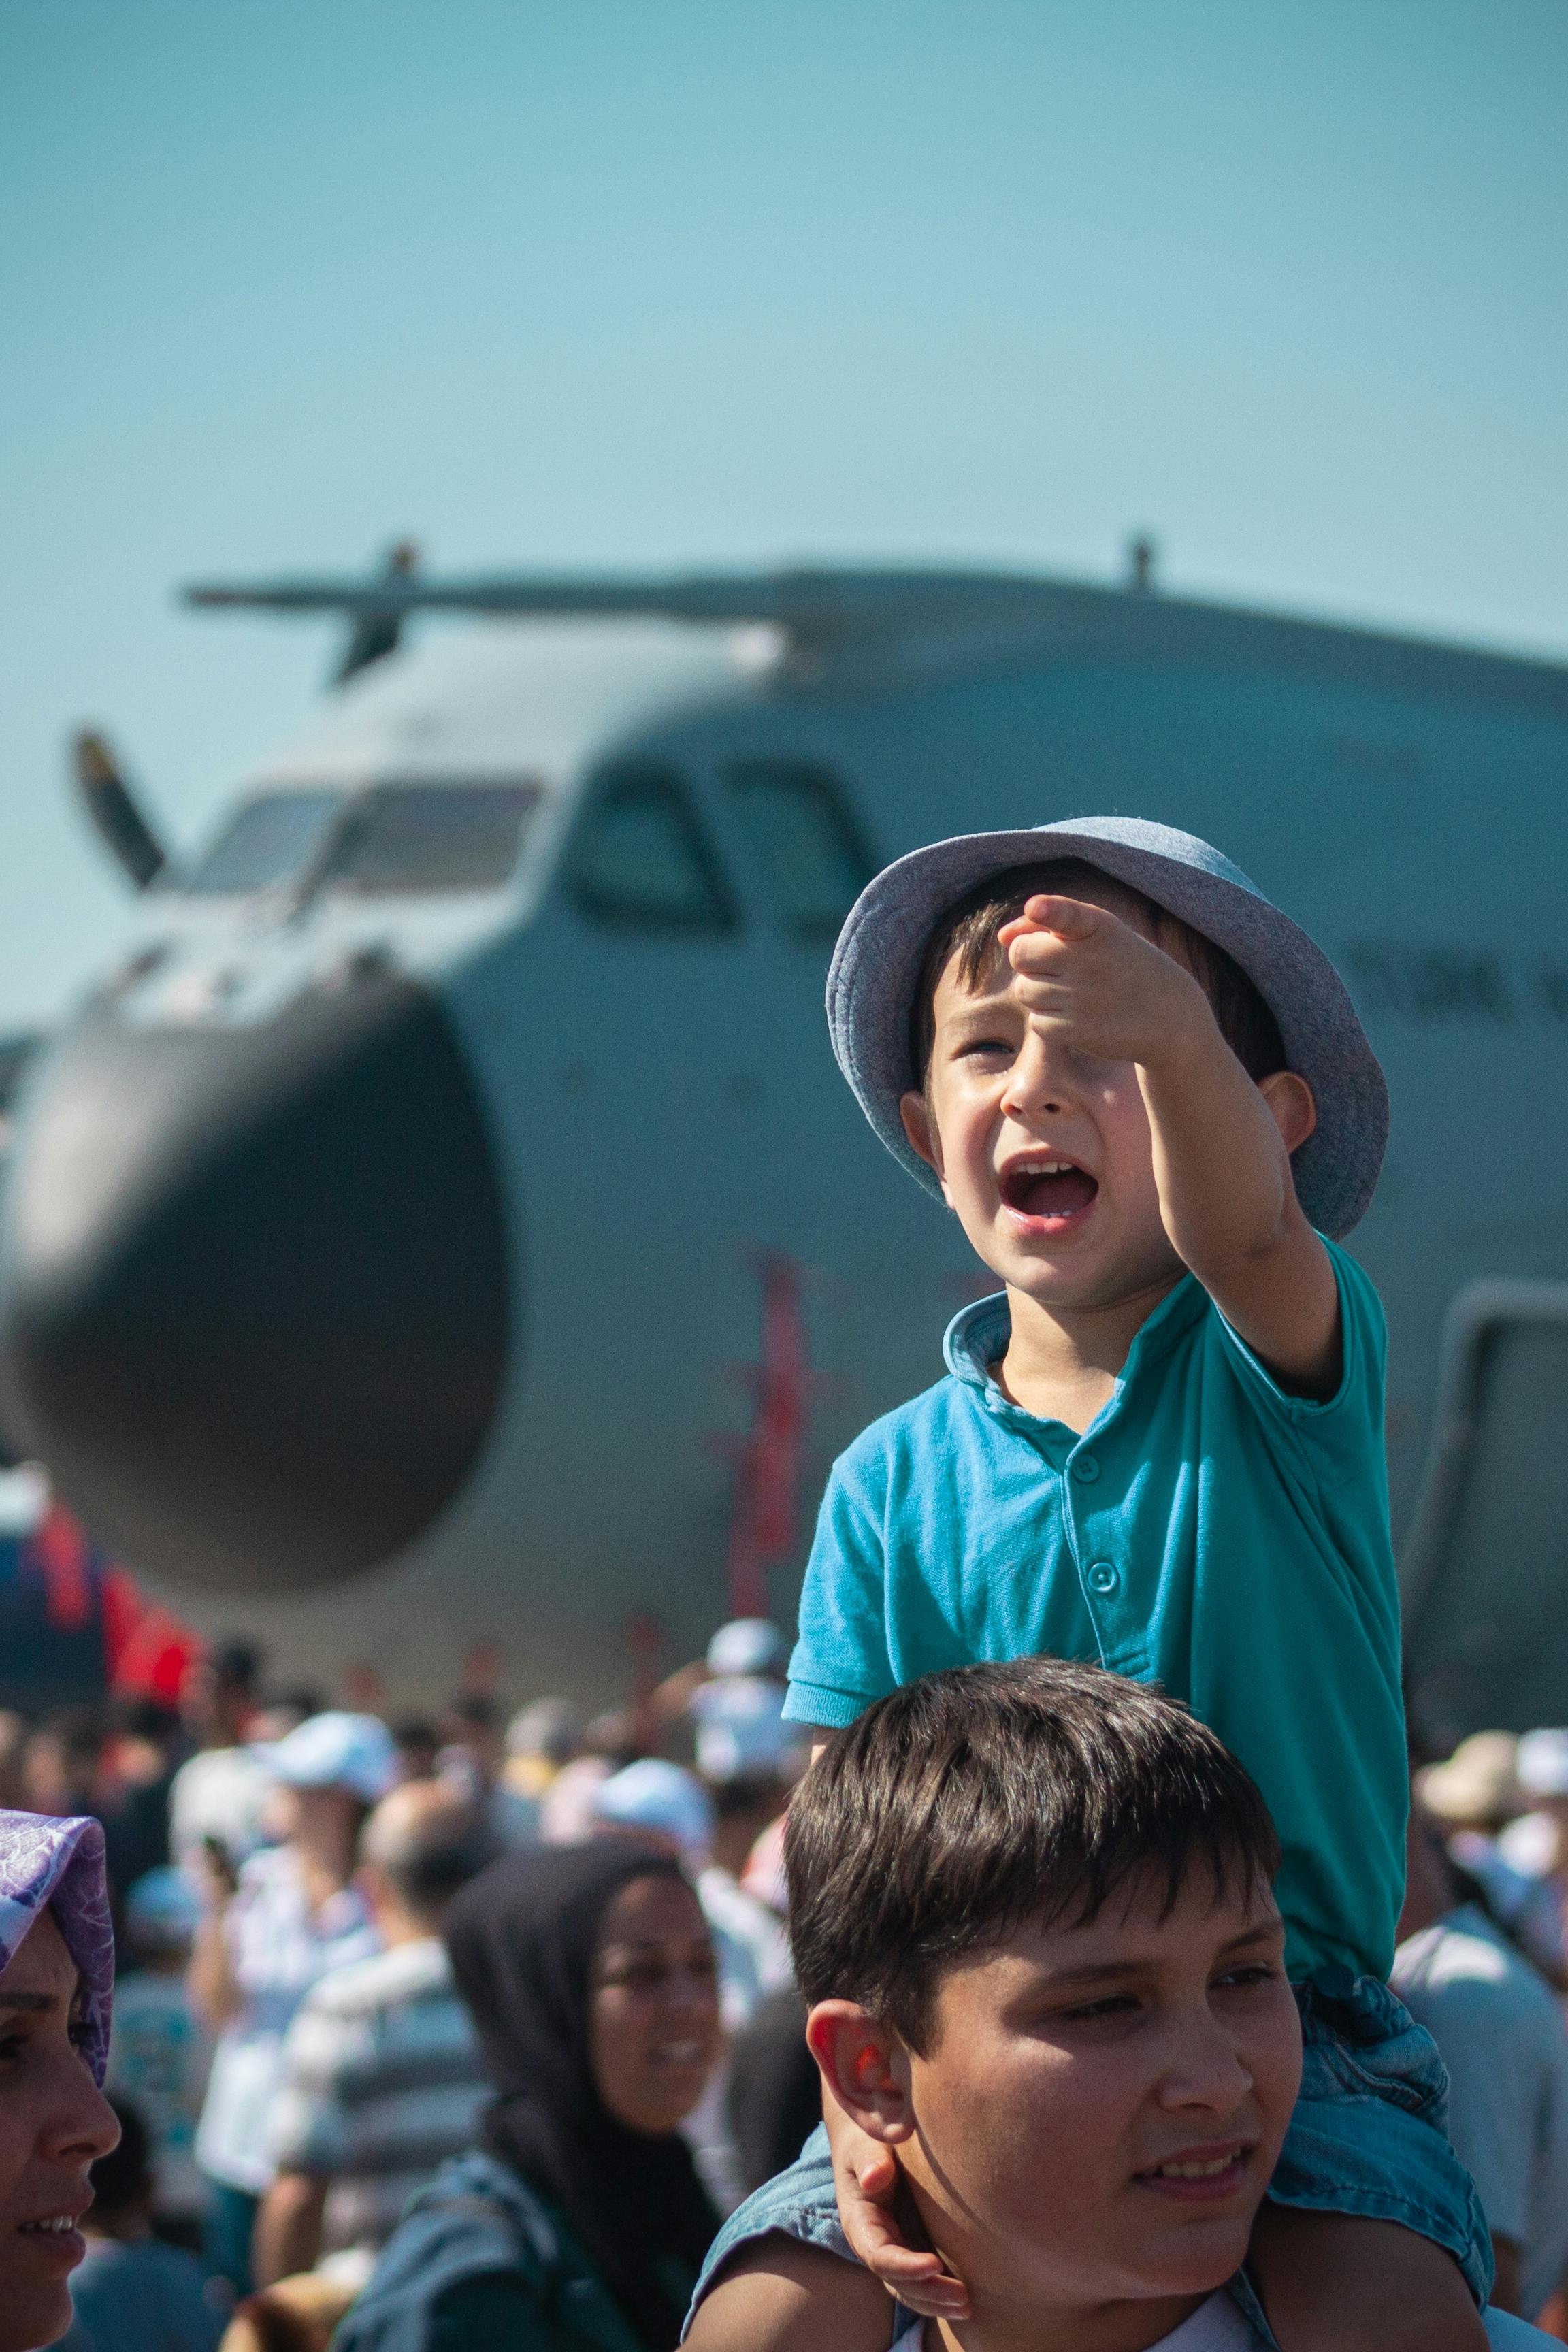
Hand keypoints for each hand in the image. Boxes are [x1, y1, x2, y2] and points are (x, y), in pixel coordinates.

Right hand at [828, 2111, 970, 2321]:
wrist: (872, 2137)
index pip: (880, 2256)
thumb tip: (875, 2177)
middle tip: (964, 2299)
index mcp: (860, 2224)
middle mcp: (874, 2245)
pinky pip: (922, 2281)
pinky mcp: (911, 2247)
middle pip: (898, 2282)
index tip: (935, 2266)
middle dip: (929, 2293)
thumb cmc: (869, 2138)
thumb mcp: (864, 2144)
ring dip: (937, 2302)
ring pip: (911, 2290)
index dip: (906, 2267)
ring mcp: (893, 2250)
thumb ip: (869, 2159)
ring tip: (968, 2306)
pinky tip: (966, 2299)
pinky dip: (940, 2294)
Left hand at [998, 895, 1212, 1070]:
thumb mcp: (1097, 936)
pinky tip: (1078, 1016)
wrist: (1169, 1017)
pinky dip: (1049, 1021)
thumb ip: (1044, 926)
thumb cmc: (1122, 967)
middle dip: (1029, 961)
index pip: (1067, 914)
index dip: (1049, 910)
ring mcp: (1083, 996)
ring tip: (1074, 992)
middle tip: (1058, 967)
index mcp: (1098, 926)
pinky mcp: (1078, 1030)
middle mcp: (1090, 960)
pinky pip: (1036, 1022)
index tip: (1036, 907)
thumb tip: (1002, 936)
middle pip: (1020, 954)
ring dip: (1038, 993)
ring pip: (1023, 990)